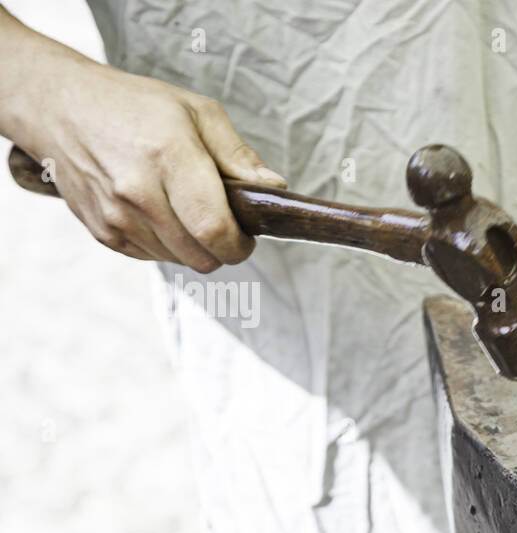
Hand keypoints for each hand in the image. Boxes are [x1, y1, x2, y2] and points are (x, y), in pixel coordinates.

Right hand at [1, 29, 284, 271]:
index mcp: (169, 158)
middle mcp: (138, 193)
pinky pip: (152, 257)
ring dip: (194, 246)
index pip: (216, 231)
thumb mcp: (197, 113)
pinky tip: (159, 212)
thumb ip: (239, 155)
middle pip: (202, 256)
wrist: (60, 107)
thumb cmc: (135, 106)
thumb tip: (275, 189)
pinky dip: (166, 244)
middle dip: (223, 248)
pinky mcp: (103, 232)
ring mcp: (116, 216)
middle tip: (223, 222)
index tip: (248, 236)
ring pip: (179, 261)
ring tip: (186, 209)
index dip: (241, 244)